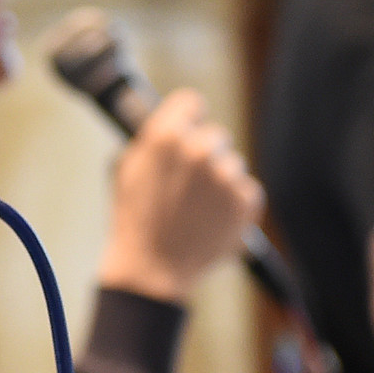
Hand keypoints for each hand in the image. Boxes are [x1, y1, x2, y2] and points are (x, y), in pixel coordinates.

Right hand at [95, 88, 265, 303]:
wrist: (152, 269)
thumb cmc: (134, 219)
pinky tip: (211, 219)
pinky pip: (246, 190)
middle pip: (215, 135)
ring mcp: (225, 176)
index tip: (186, 130)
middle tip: (188, 183)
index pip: (191, 102)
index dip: (187, 118)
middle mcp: (200, 150)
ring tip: (196, 209)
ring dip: (219, 181)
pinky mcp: (246, 200)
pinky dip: (234, 203)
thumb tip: (172, 121)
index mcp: (166, 136)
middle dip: (204, 154)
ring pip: (231, 165)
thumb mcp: (127, 169)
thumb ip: (153, 139)